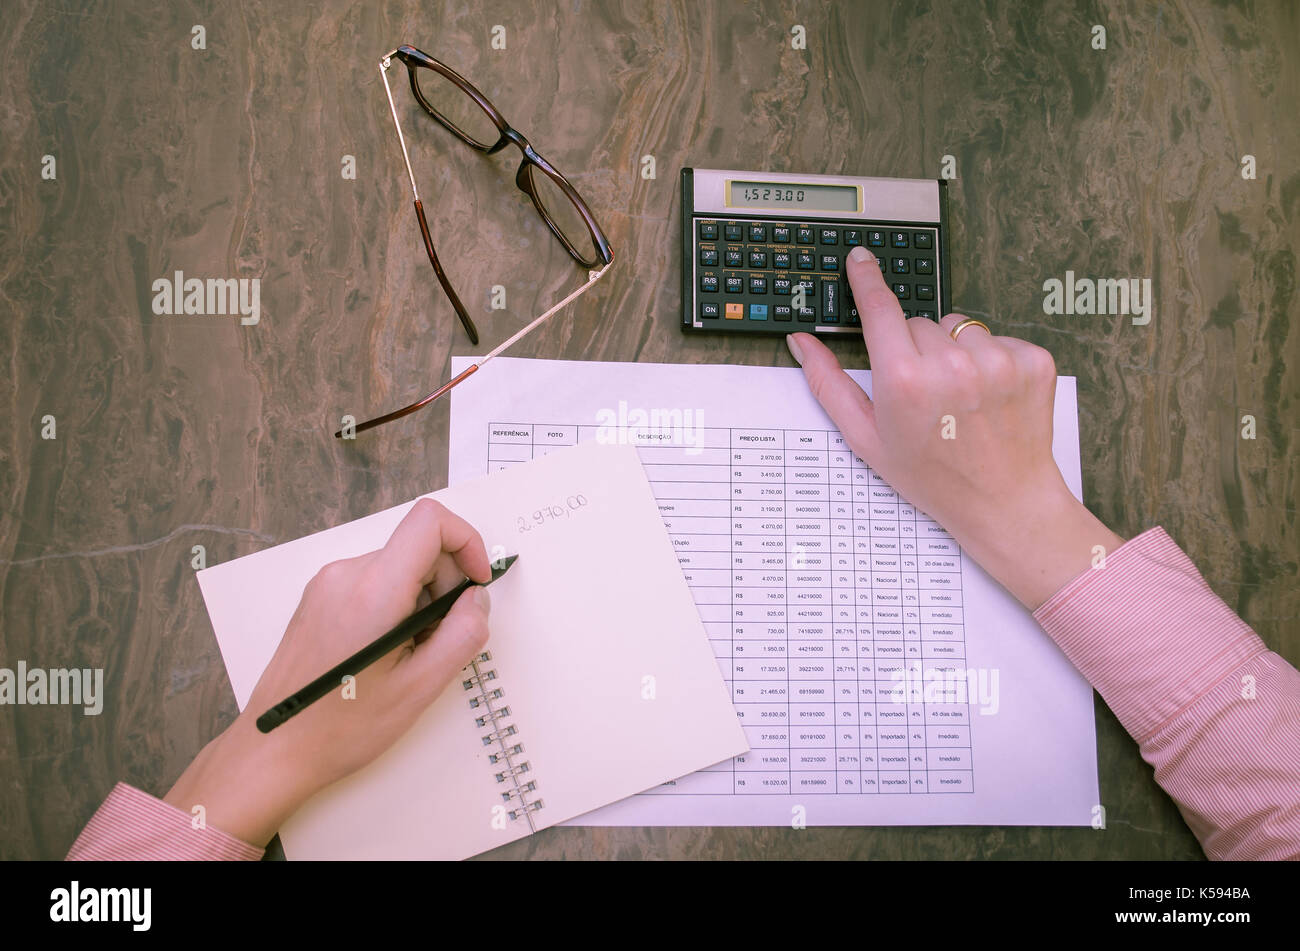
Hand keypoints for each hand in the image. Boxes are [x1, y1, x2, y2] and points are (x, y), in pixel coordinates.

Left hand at [164, 499, 492, 845]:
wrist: (274, 749)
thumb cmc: (340, 728)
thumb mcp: (421, 687)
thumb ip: (463, 634)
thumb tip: (476, 599)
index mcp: (373, 591)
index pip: (430, 521)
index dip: (467, 542)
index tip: (475, 582)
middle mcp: (346, 575)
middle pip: (417, 547)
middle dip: (444, 585)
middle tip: (438, 639)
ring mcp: (328, 584)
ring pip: (398, 567)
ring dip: (419, 600)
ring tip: (408, 654)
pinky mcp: (319, 597)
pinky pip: (374, 582)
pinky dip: (395, 605)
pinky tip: (386, 652)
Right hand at [787, 246, 1122, 609]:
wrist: (1004, 501)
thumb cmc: (934, 477)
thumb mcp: (868, 438)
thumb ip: (829, 385)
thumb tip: (802, 343)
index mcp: (905, 381)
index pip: (880, 309)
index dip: (867, 279)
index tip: (861, 258)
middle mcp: (951, 365)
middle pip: (920, 324)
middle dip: (916, 349)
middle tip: (926, 395)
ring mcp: (997, 361)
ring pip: (961, 328)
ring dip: (957, 353)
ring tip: (961, 398)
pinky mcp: (1032, 361)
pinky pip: (999, 338)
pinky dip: (993, 360)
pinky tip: (989, 397)